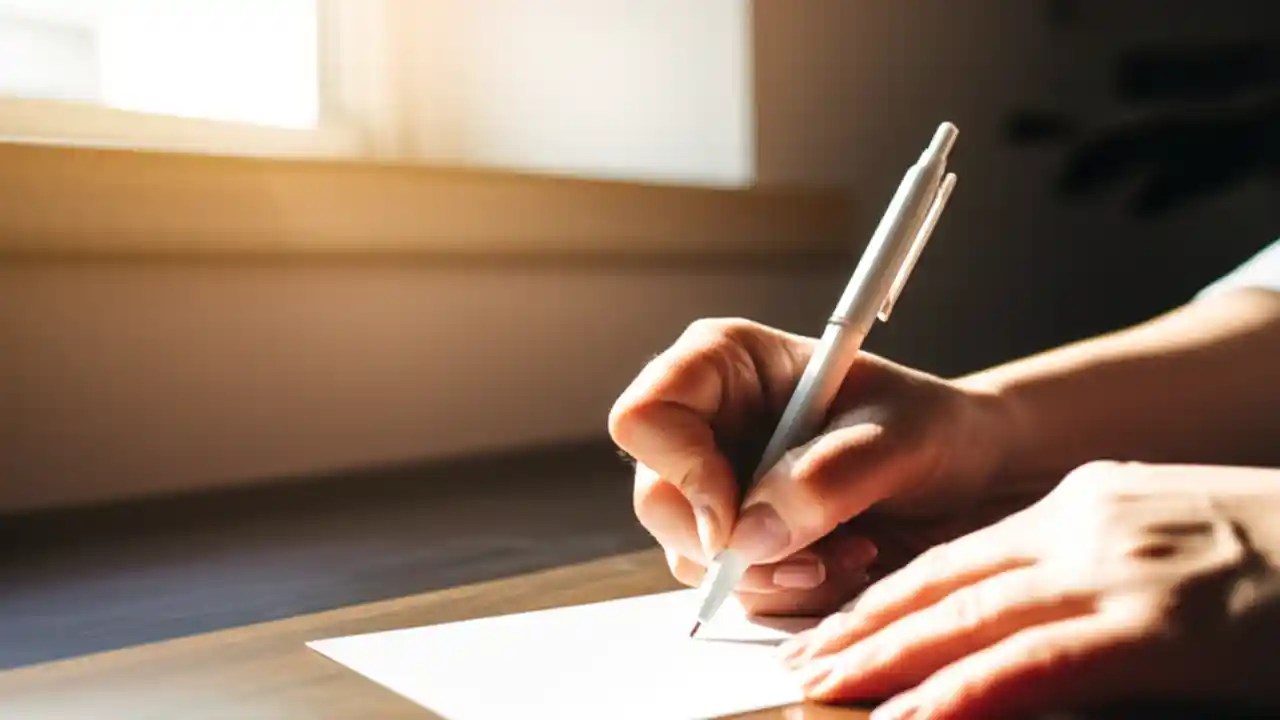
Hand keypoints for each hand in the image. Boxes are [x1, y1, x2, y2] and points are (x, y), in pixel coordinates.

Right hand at [608, 318, 1017, 613]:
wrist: (971, 480)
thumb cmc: (936, 430)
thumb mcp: (899, 440)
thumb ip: (825, 479)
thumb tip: (749, 535)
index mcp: (725, 365)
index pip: (647, 415)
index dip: (680, 470)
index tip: (735, 517)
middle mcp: (707, 424)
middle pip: (656, 499)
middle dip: (732, 546)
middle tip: (810, 560)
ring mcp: (718, 486)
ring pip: (691, 556)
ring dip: (774, 574)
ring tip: (851, 551)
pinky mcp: (740, 539)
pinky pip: (732, 589)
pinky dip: (790, 593)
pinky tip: (844, 565)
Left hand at [781, 461, 1279, 718]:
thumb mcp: (1169, 541)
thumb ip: (1091, 576)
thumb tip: (1026, 622)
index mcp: (1086, 503)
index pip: (959, 555)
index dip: (887, 596)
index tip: (836, 628)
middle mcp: (1085, 526)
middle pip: (946, 580)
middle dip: (865, 627)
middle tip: (801, 664)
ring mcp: (1118, 572)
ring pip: (971, 618)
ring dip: (887, 660)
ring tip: (823, 690)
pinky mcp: (1157, 627)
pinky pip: (1036, 665)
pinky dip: (966, 694)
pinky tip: (913, 719)